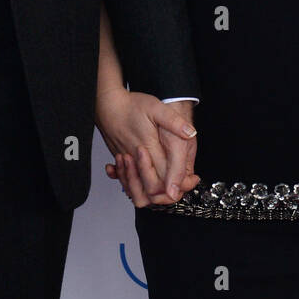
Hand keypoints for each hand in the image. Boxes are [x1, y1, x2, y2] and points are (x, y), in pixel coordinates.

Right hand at [96, 89, 197, 206]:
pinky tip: (145, 177)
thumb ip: (174, 122)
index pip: (165, 177)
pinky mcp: (122, 160)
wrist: (107, 105)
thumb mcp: (156, 108)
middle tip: (181, 187)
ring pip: (137, 189)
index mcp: (149, 148)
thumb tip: (190, 132)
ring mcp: (128, 161)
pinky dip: (135, 184)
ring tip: (167, 184)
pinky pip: (127, 180)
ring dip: (151, 191)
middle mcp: (137, 159)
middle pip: (151, 189)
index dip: (179, 184)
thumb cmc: (130, 106)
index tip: (191, 180)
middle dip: (166, 194)